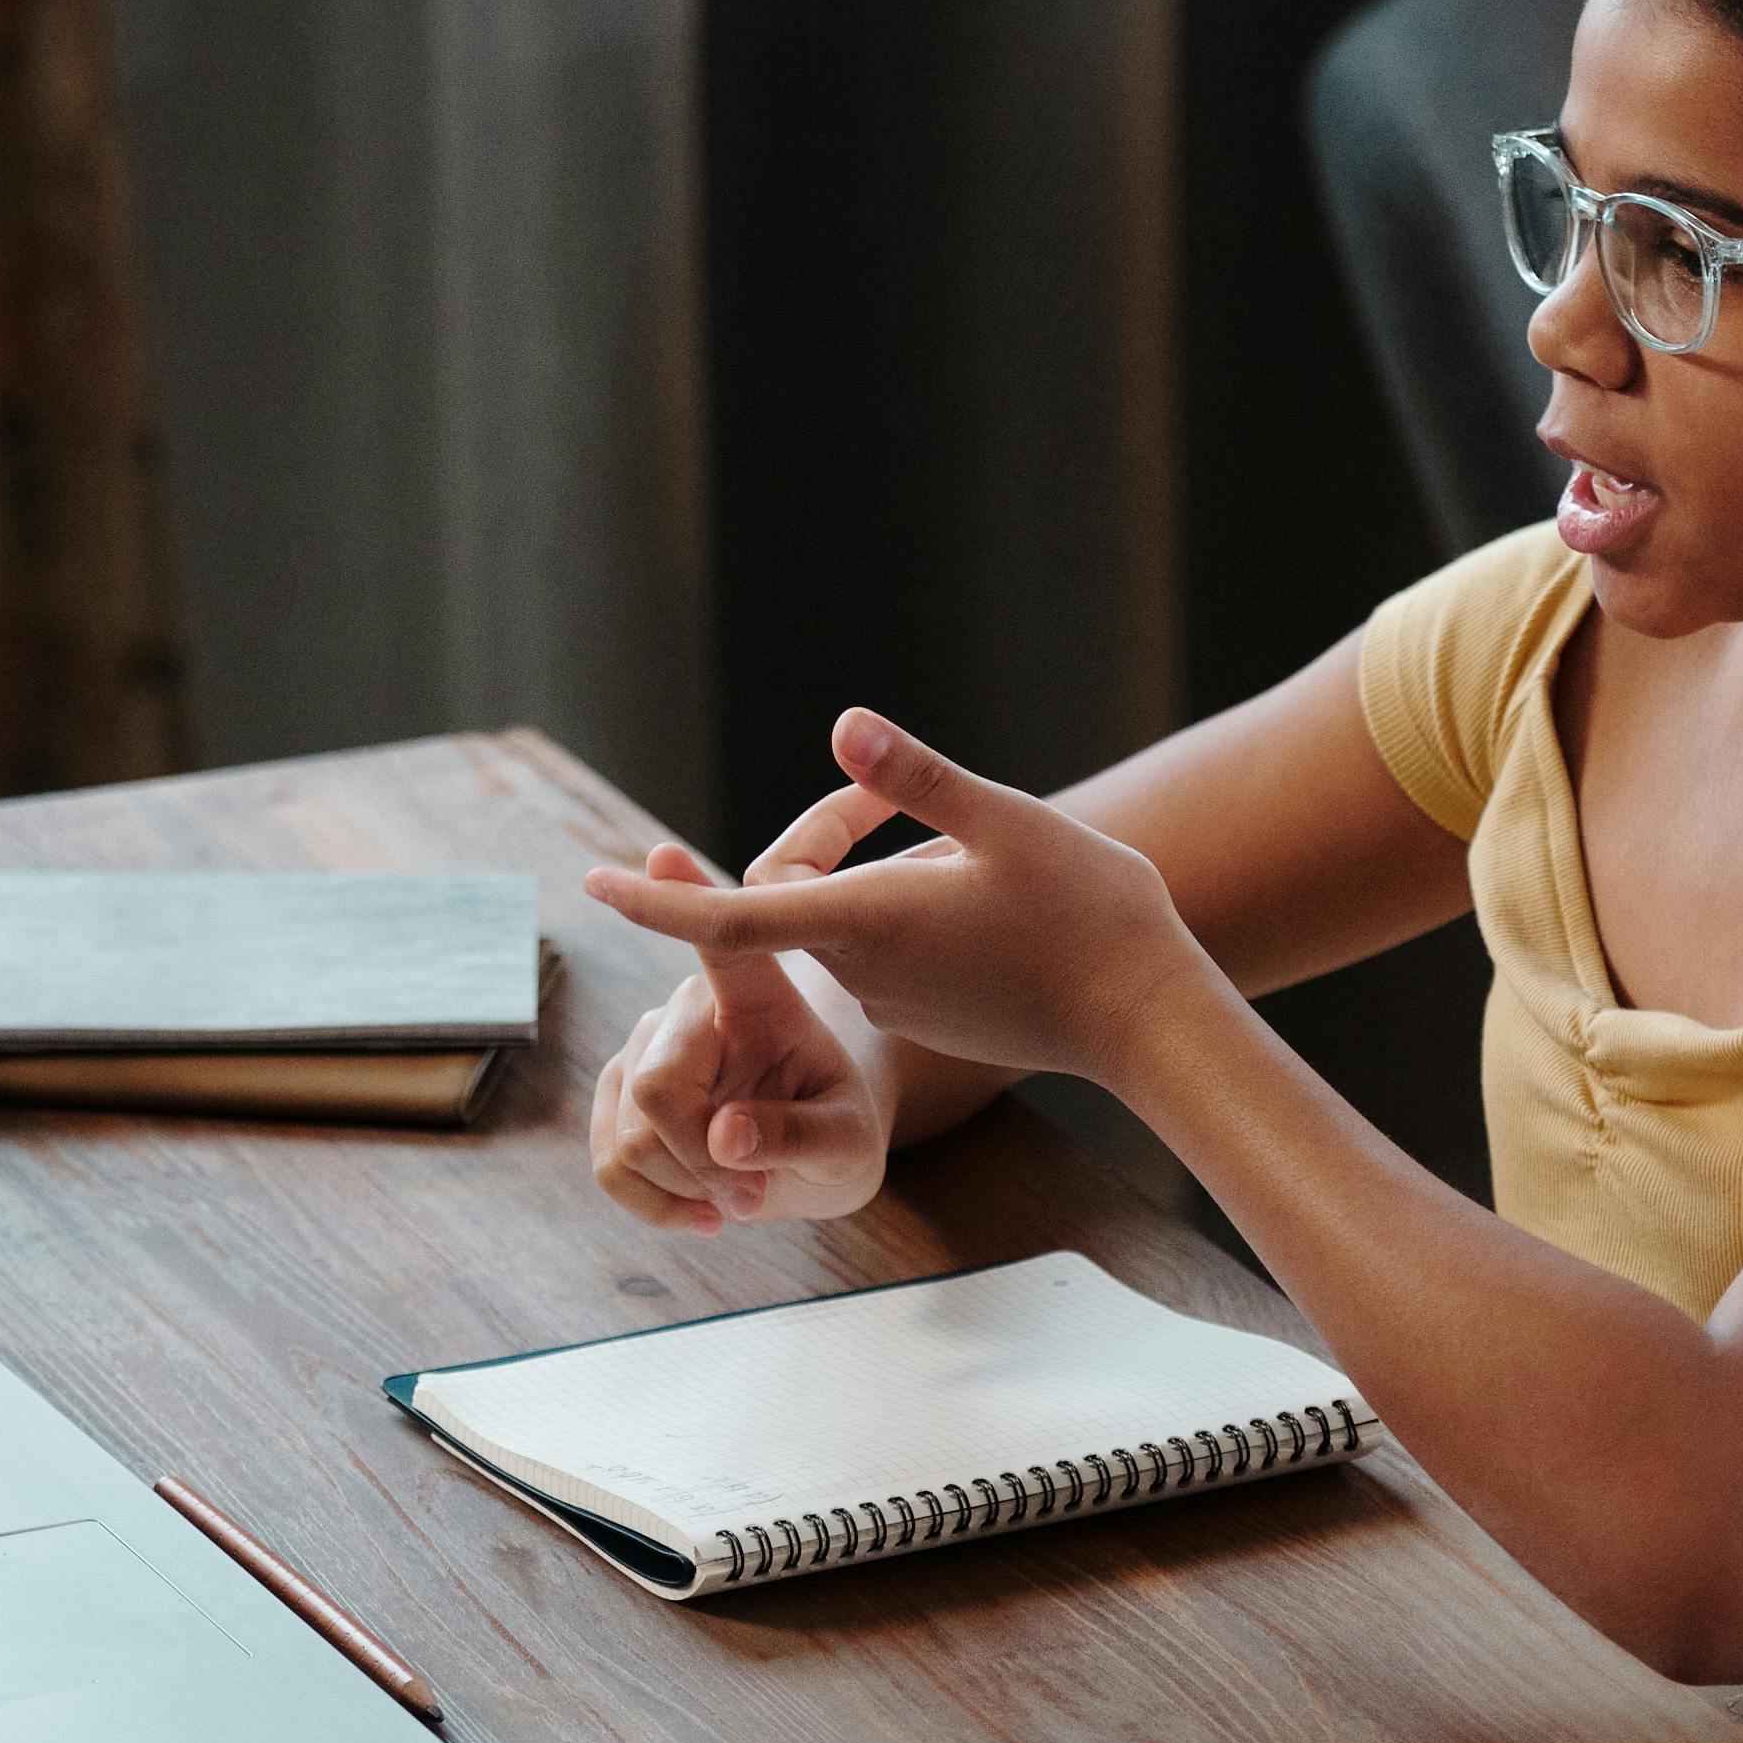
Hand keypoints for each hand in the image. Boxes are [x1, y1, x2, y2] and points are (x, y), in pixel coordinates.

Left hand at [584, 711, 1206, 1094]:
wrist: (1147, 1018)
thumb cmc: (1086, 914)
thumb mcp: (1007, 821)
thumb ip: (919, 777)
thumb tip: (842, 724)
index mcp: (867, 923)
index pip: (731, 917)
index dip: (658, 903)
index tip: (594, 885)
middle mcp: (864, 972)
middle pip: (796, 892)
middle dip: (822, 832)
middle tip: (888, 791)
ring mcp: (894, 1000)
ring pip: (845, 915)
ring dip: (876, 867)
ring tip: (974, 850)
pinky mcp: (925, 1013)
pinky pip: (885, 945)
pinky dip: (907, 904)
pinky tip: (989, 894)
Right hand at [588, 792, 893, 1231]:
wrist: (810, 1158)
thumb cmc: (838, 1130)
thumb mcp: (848, 1144)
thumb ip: (799, 1137)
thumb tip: (725, 1138)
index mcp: (761, 995)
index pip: (724, 938)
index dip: (689, 898)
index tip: (661, 855)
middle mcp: (692, 1006)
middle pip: (658, 1084)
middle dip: (699, 1159)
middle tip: (754, 1195)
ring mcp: (645, 1046)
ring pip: (632, 1135)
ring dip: (687, 1186)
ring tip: (745, 1193)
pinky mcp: (616, 1094)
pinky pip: (609, 1165)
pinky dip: (657, 1205)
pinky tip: (705, 1213)